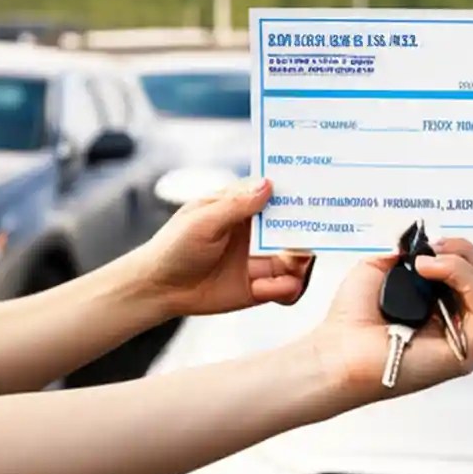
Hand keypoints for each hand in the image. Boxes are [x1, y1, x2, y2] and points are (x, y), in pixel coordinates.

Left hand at [132, 177, 314, 316]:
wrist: (156, 288)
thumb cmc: (172, 247)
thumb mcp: (202, 221)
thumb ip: (236, 205)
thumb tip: (269, 184)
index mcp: (244, 208)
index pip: (279, 196)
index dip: (298, 194)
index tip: (316, 193)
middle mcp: (258, 233)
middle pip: (297, 228)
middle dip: (311, 231)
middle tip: (316, 236)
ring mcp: (262, 260)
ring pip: (298, 260)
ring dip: (303, 264)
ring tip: (297, 270)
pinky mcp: (260, 288)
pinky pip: (286, 288)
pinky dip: (286, 289)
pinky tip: (268, 289)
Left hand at [308, 237, 472, 406]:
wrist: (335, 352)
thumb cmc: (349, 321)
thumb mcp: (378, 268)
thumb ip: (407, 253)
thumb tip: (428, 243)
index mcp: (441, 305)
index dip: (460, 250)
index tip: (432, 241)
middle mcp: (456, 322)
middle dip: (466, 252)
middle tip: (435, 247)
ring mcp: (463, 339)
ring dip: (461, 262)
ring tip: (426, 262)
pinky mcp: (465, 354)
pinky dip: (463, 279)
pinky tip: (432, 271)